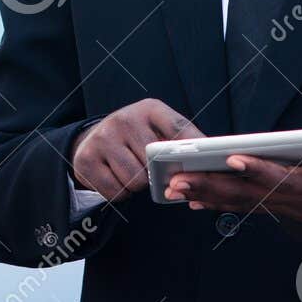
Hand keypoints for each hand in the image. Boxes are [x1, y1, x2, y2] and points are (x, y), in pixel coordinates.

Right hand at [70, 98, 203, 202]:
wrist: (94, 138)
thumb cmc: (137, 136)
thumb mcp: (158, 127)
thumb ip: (182, 139)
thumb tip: (214, 155)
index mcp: (149, 108)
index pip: (178, 128)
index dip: (192, 148)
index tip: (204, 163)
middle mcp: (123, 119)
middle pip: (156, 162)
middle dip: (158, 174)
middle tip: (153, 172)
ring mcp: (102, 138)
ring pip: (135, 180)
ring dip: (139, 186)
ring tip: (134, 173)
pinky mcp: (86, 160)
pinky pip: (116, 192)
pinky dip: (121, 193)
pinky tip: (118, 179)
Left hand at [166, 142, 301, 262]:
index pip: (285, 178)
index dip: (259, 169)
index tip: (232, 157)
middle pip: (252, 192)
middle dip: (215, 185)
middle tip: (178, 181)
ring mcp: (292, 207)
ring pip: (244, 201)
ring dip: (208, 195)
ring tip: (173, 189)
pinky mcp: (288, 208)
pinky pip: (248, 206)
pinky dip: (221, 202)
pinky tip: (195, 201)